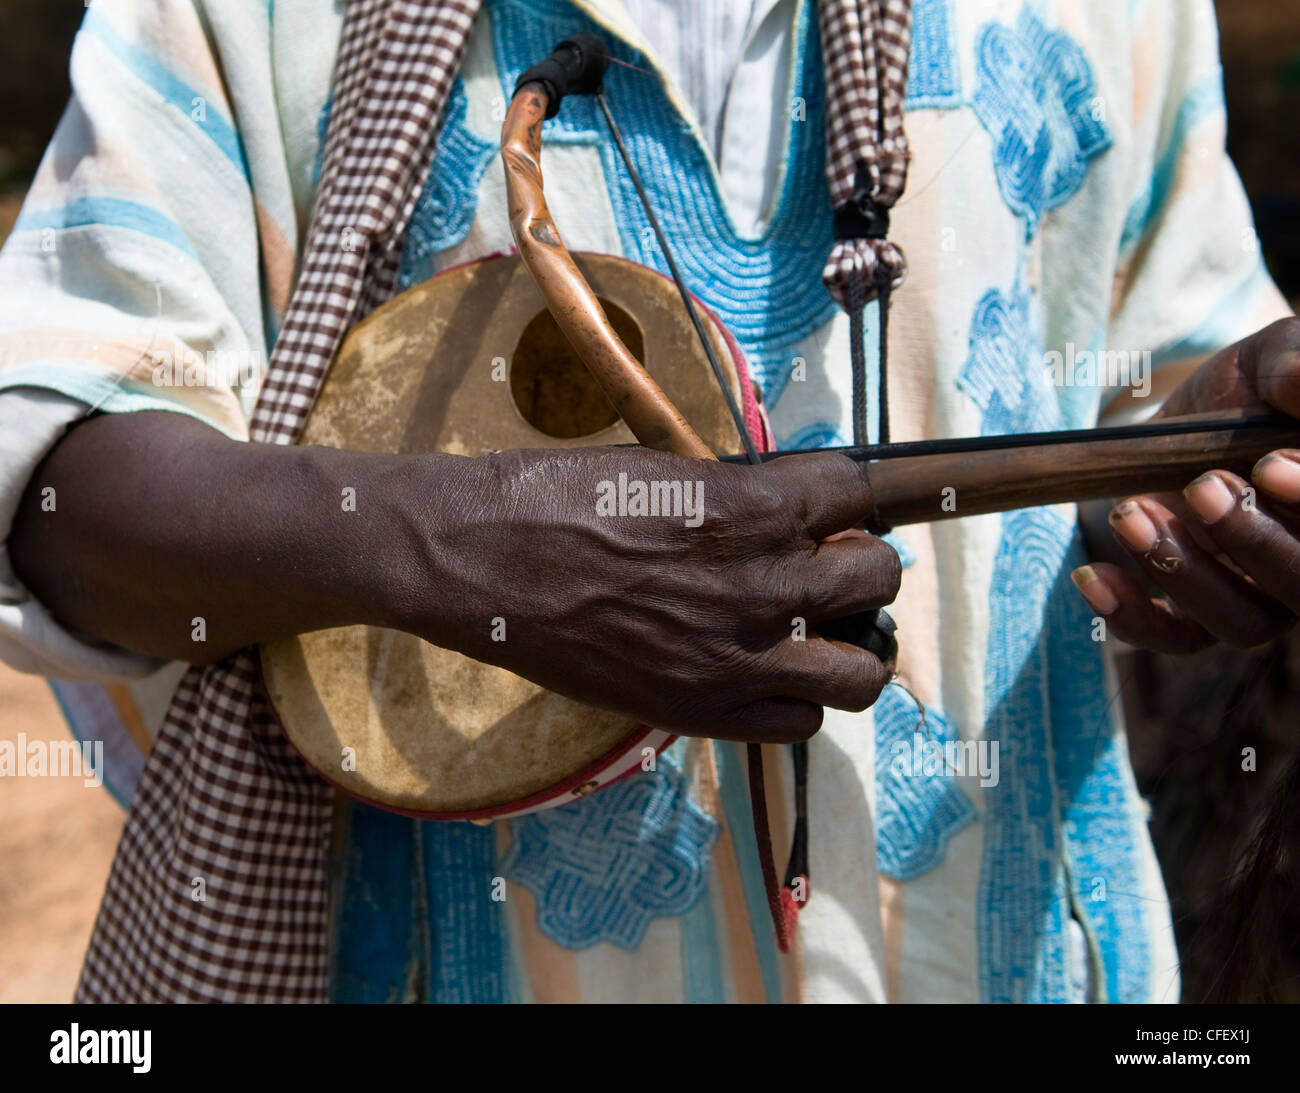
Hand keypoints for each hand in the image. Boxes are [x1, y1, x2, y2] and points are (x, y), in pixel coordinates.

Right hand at [404, 446, 900, 740]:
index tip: (834, 504)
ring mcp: (734, 657)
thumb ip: (739, 494)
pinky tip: (766, 671)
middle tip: (821, 561)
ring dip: (848, 642)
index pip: (855, 492)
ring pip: (861, 670)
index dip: (847, 495)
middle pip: (878, 576)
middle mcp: (758, 585)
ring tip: (813, 628)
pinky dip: (798, 698)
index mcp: (748, 507)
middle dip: (857, 562)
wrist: (478, 560)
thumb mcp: (660, 471)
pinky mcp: (699, 710)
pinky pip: (800, 722)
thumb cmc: (556, 498)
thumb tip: (790, 510)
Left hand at [1072, 318, 1299, 651]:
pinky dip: (1130, 617)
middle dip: (1251, 540)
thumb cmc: (1252, 386)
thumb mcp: (1272, 359)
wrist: (1186, 416)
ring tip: (1133, 514)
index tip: (1267, 464)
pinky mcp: (1192, 611)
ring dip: (1184, 573)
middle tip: (1200, 486)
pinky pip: (1173, 639)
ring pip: (1242, 622)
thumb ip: (1295, 366)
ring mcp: (1256, 596)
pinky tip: (1090, 575)